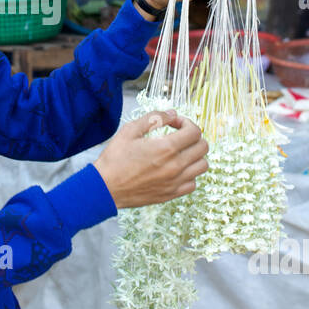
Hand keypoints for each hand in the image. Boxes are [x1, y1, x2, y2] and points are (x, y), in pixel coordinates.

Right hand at [94, 111, 208, 209]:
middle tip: (179, 136)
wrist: (105, 187)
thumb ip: (153, 118)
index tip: (175, 123)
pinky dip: (189, 174)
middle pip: (203, 147)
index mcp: (166, 148)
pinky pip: (193, 183)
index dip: (186, 122)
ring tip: (180, 152)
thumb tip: (172, 114)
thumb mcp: (130, 130)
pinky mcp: (171, 194)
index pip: (194, 131)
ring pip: (202, 166)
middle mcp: (175, 166)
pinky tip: (176, 169)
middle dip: (193, 137)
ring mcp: (175, 182)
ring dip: (194, 155)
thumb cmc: (115, 159)